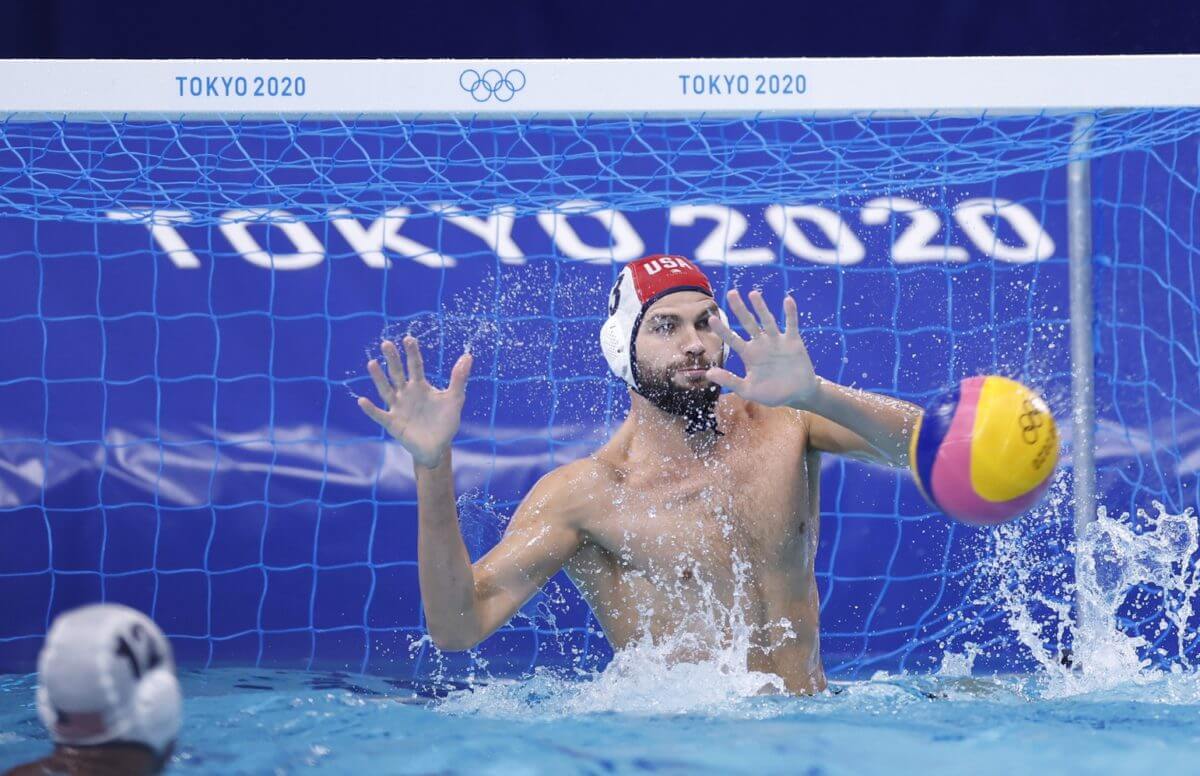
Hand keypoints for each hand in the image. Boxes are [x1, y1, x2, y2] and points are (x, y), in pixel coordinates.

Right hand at [357, 336, 472, 467]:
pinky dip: (371, 409)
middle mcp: (406, 393)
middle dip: (392, 359)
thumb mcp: (454, 399)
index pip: (415, 365)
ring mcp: (397, 407)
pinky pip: (379, 415)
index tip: (408, 339)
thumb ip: (459, 379)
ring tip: (372, 363)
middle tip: (386, 343)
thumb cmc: (445, 422)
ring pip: (386, 390)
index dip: (412, 353)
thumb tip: (468, 356)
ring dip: (378, 378)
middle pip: (397, 373)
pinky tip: (362, 400)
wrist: (438, 447)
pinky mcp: (392, 423)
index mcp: (420, 386)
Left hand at [704, 289, 819, 407]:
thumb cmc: (772, 393)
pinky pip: (791, 324)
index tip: (711, 319)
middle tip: (731, 293)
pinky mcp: (793, 341)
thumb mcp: (748, 390)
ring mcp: (777, 341)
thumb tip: (709, 374)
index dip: (723, 330)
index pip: (732, 339)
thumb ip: (730, 381)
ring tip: (753, 294)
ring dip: (761, 307)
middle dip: (740, 309)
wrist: (798, 394)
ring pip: (767, 321)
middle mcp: (761, 344)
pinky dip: (790, 313)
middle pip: (748, 323)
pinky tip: (787, 300)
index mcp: (749, 355)